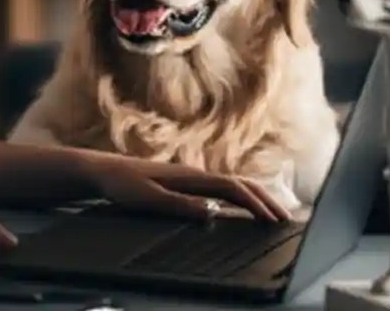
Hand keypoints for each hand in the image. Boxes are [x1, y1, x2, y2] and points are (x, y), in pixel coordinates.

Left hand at [76, 154, 293, 222]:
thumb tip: (213, 211)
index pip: (233, 188)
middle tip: (286, 219)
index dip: (255, 204)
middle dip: (265, 200)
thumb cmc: (122, 184)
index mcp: (190, 176)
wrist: (102, 170)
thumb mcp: (147, 198)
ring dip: (257, 197)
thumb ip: (179, 205)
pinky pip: (222, 188)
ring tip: (274, 214)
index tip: (272, 220)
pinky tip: (244, 207)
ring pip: (233, 184)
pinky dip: (241, 197)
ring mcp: (192, 176)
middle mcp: (195, 173)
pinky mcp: (186, 182)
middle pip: (240, 183)